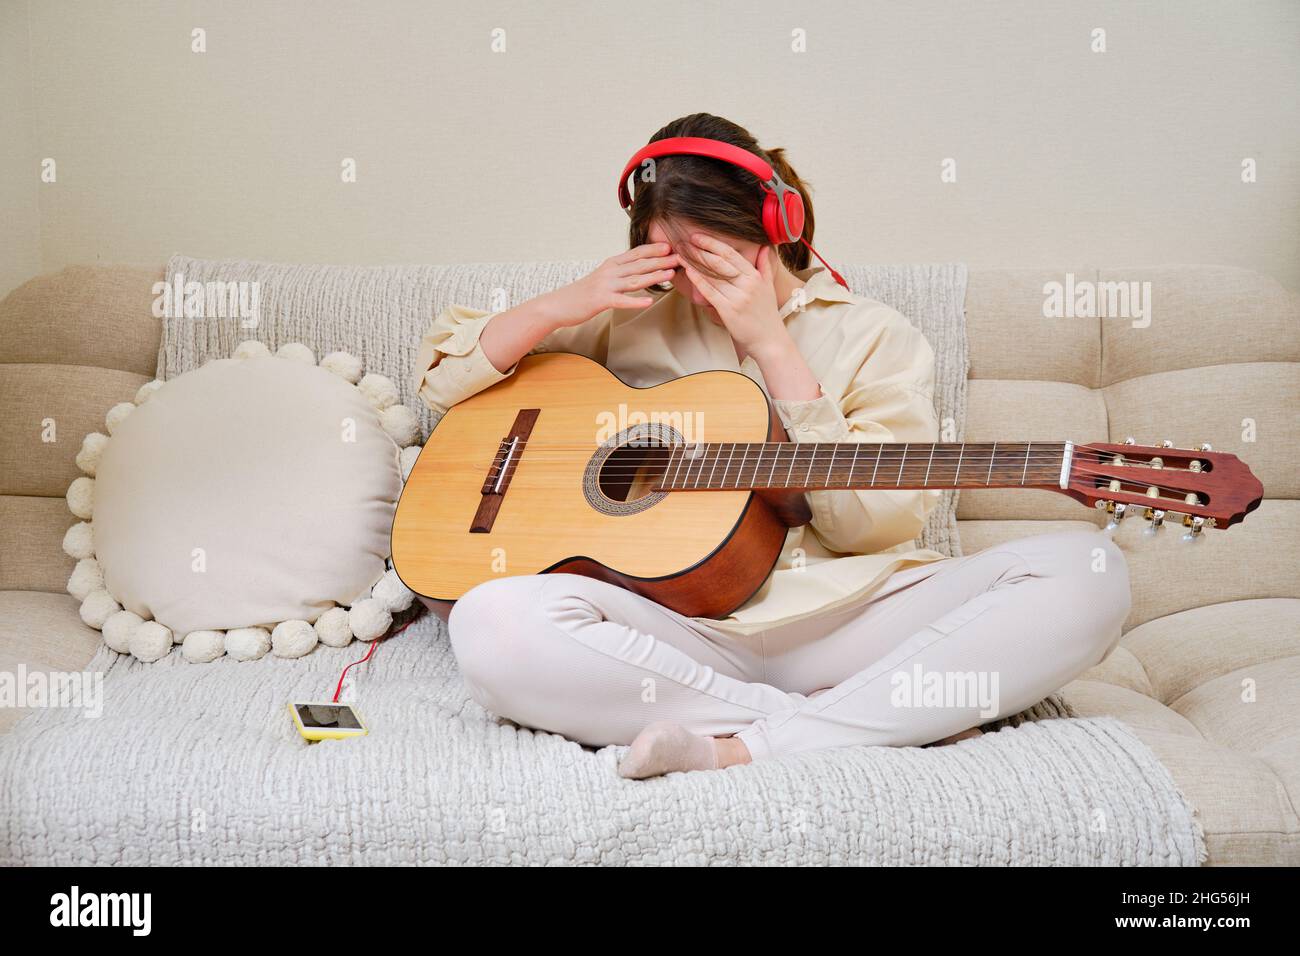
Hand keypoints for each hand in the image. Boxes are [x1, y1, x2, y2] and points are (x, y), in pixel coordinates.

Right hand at [555, 243, 679, 326]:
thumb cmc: (583, 293)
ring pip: (634, 280)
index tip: (670, 246)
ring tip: (671, 273)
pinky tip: (649, 302)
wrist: (559, 304)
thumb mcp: (603, 278)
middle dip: (661, 260)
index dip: (653, 249)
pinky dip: (636, 301)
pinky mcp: (601, 300)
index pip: (636, 254)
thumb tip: (637, 270)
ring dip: (654, 276)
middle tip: (680, 257)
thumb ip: (619, 273)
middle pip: (639, 264)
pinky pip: (621, 301)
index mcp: (611, 264)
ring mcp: (605, 285)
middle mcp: (609, 271)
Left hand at [681, 234, 786, 355]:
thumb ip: (764, 266)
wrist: (769, 341)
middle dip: (700, 249)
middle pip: (719, 261)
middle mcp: (747, 284)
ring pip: (712, 274)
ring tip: (681, 254)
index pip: (731, 253)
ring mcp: (737, 297)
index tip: (698, 236)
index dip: (712, 243)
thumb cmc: (766, 315)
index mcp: (755, 276)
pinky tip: (688, 271)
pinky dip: (698, 280)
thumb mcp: (768, 287)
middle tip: (685, 241)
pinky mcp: (728, 311)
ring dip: (695, 262)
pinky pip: (710, 292)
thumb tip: (763, 247)